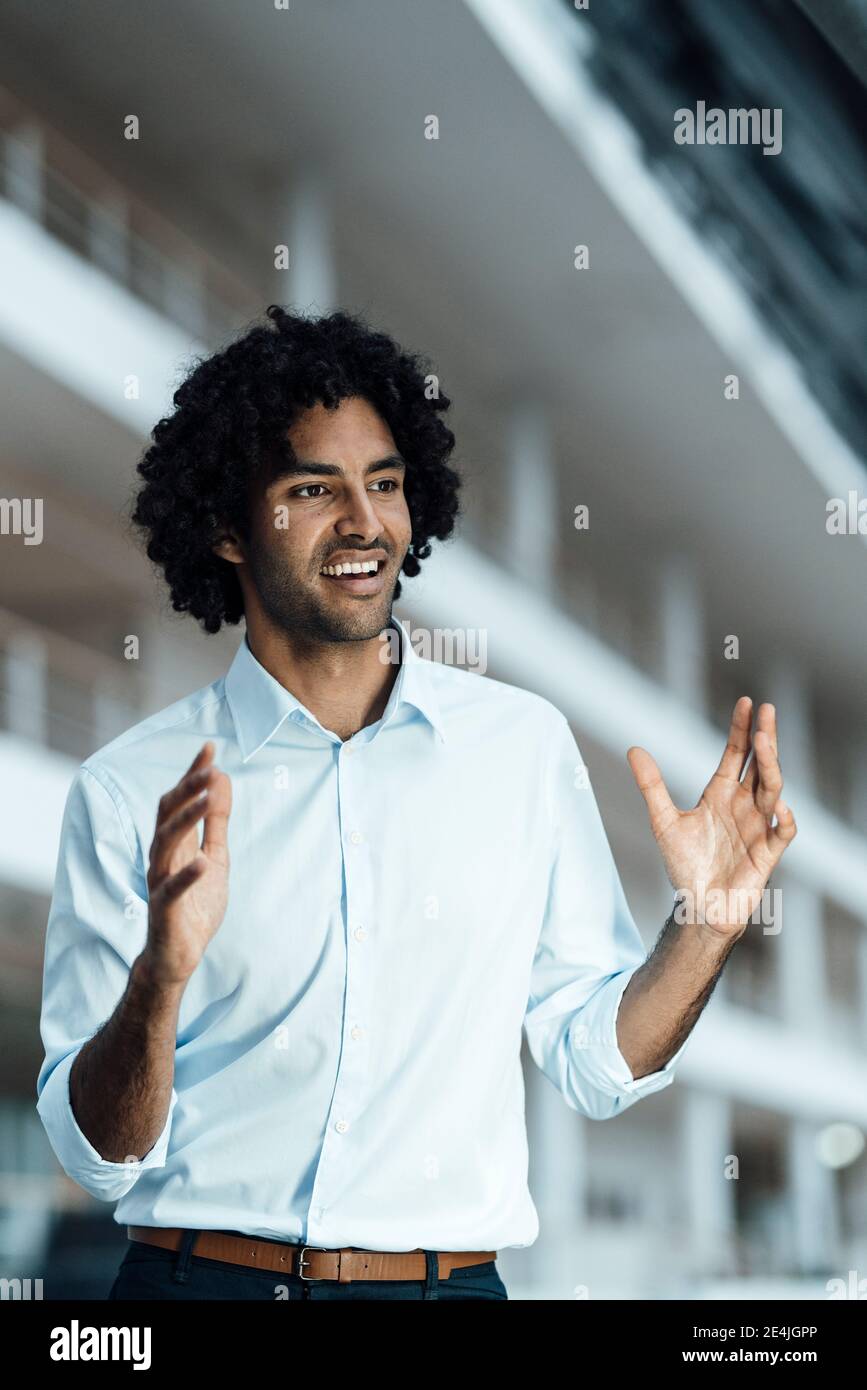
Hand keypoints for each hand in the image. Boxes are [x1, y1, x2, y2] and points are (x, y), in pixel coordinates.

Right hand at [142, 741, 231, 984]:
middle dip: (188, 789)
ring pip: (166, 844)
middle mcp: (162, 856)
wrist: (178, 954)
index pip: (179, 800)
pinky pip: (172, 890)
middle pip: (168, 815)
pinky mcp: (164, 910)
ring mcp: (160, 882)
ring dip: (186, 820)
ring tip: (207, 799)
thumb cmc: (195, 903)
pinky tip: (202, 864)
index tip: (210, 748)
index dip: (193, 774)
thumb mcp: (215, 857)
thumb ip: (217, 822)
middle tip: (210, 768)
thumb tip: (223, 779)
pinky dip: (187, 876)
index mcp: (174, 843)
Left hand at [627, 698, 796, 935]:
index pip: (736, 754)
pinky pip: (783, 832)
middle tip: (767, 710)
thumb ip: (652, 785)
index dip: (741, 729)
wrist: (698, 906)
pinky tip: (781, 806)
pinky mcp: (767, 854)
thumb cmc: (685, 865)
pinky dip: (785, 819)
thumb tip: (633, 749)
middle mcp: (743, 805)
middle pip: (759, 764)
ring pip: (772, 790)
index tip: (746, 702)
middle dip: (764, 738)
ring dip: (771, 767)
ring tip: (765, 743)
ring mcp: (758, 827)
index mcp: (721, 794)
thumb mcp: (663, 821)